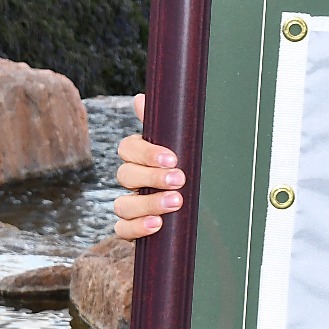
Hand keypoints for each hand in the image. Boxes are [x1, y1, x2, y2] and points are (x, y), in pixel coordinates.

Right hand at [113, 93, 183, 240]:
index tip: (172, 158)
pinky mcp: (132, 228)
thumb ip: (165, 125)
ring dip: (147, 203)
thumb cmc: (191, 169)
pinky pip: (121, 229)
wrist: (206, 207)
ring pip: (122, 204)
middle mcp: (132, 180)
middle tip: (180, 179)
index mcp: (141, 156)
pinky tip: (157, 224)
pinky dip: (136, 227)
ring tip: (175, 202)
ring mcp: (130, 205)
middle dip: (152, 177)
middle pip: (125, 175)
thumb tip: (139, 98)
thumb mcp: (184, 145)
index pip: (128, 148)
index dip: (147, 153)